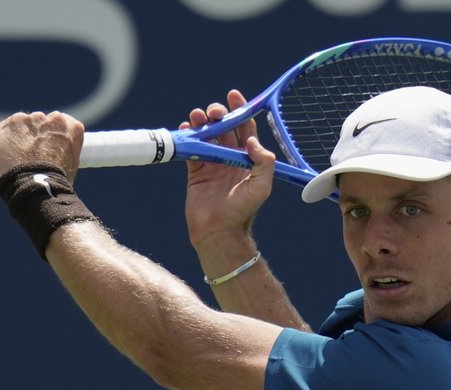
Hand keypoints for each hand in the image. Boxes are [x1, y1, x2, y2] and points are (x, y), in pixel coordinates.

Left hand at [0, 111, 83, 180]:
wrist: (36, 185)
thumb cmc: (55, 181)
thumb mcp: (72, 164)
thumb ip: (65, 149)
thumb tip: (56, 152)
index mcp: (73, 128)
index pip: (63, 123)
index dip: (53, 134)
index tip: (50, 144)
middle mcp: (55, 119)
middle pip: (42, 121)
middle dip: (36, 133)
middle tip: (33, 152)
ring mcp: (33, 119)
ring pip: (24, 123)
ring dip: (21, 134)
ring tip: (18, 156)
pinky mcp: (14, 122)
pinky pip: (6, 127)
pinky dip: (5, 138)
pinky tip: (7, 153)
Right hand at [182, 90, 276, 254]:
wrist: (218, 232)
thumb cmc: (243, 212)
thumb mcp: (262, 186)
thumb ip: (264, 162)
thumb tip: (253, 140)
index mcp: (248, 160)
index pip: (246, 129)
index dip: (241, 111)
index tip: (233, 96)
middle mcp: (230, 159)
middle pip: (225, 128)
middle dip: (218, 114)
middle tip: (214, 112)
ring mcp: (212, 164)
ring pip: (206, 135)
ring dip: (202, 122)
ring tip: (196, 117)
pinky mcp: (195, 172)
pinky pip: (190, 149)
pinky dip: (187, 137)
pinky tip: (186, 130)